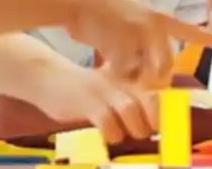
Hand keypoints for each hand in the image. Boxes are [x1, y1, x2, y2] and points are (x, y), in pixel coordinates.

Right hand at [0, 66, 158, 143]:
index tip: (162, 128)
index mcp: (128, 80)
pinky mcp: (86, 101)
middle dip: (153, 121)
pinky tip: (107, 135)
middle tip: (145, 133)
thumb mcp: (108, 90)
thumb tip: (150, 125)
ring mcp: (103, 90)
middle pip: (150, 100)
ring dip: (134, 128)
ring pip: (130, 109)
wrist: (48, 77)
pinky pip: (106, 121)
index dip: (164, 112)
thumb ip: (128, 101)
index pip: (156, 93)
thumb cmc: (82, 90)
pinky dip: (111, 133)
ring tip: (126, 134)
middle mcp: (120, 82)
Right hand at [62, 0, 211, 88]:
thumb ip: (149, 42)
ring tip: (120, 71)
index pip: (189, 30)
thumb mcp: (134, 21)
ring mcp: (138, 32)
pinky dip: (115, 74)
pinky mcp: (121, 42)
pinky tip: (104, 62)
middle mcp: (153, 24)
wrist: (77, 0)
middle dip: (155, 82)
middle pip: (166, 66)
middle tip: (141, 84)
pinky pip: (124, 72)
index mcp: (159, 18)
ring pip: (147, 72)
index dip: (207, 37)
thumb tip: (160, 74)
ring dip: (135, 79)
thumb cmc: (105, 15)